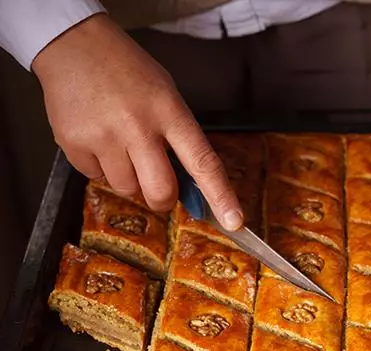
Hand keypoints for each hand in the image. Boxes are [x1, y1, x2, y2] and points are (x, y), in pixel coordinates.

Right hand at [32, 14, 243, 229]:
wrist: (73, 45)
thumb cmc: (128, 72)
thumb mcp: (166, 94)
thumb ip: (178, 137)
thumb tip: (190, 186)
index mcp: (169, 111)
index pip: (202, 161)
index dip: (220, 196)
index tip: (234, 221)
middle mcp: (137, 126)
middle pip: (161, 191)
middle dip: (163, 199)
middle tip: (159, 188)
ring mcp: (103, 136)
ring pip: (127, 189)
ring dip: (129, 178)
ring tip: (120, 144)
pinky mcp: (73, 143)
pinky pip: (95, 177)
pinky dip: (100, 166)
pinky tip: (97, 137)